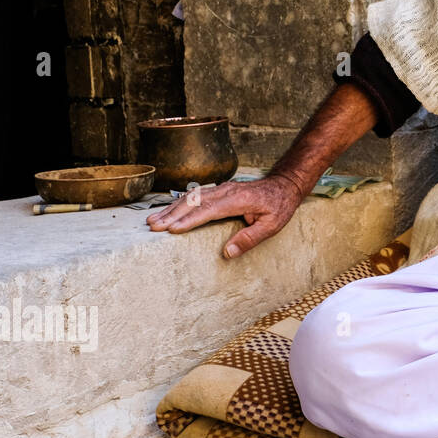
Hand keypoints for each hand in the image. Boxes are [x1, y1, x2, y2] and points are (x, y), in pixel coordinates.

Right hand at [146, 173, 307, 257]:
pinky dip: (179, 203)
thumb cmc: (279, 206)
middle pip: (194, 202)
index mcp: (238, 200)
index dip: (189, 220)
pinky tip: (167, 211)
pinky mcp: (219, 189)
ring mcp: (221, 188)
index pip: (209, 210)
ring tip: (152, 220)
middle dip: (172, 214)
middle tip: (153, 227)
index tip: (172, 229)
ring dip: (171, 208)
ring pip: (191, 197)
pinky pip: (195, 195)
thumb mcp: (272, 225)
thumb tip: (227, 253)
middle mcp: (226, 191)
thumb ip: (250, 239)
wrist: (284, 185)